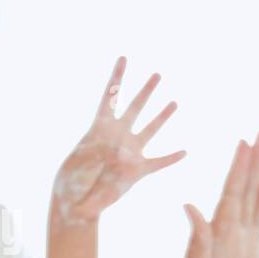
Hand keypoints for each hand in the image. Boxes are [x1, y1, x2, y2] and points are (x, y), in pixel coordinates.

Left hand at [51, 56, 186, 225]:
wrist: (78, 200)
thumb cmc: (73, 183)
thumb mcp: (80, 169)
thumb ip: (97, 161)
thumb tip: (110, 172)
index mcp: (101, 130)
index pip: (110, 97)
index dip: (117, 77)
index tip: (123, 57)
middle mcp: (117, 137)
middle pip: (134, 107)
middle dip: (146, 91)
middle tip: (157, 74)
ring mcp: (128, 152)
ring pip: (149, 130)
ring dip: (162, 116)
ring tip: (174, 102)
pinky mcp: (137, 171)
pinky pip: (158, 163)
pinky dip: (171, 158)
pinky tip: (184, 152)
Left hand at [166, 130, 258, 257]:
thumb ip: (196, 245)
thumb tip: (189, 207)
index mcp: (216, 239)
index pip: (230, 194)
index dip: (240, 168)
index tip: (248, 140)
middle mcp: (228, 240)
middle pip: (246, 193)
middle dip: (256, 164)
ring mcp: (241, 254)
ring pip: (258, 209)